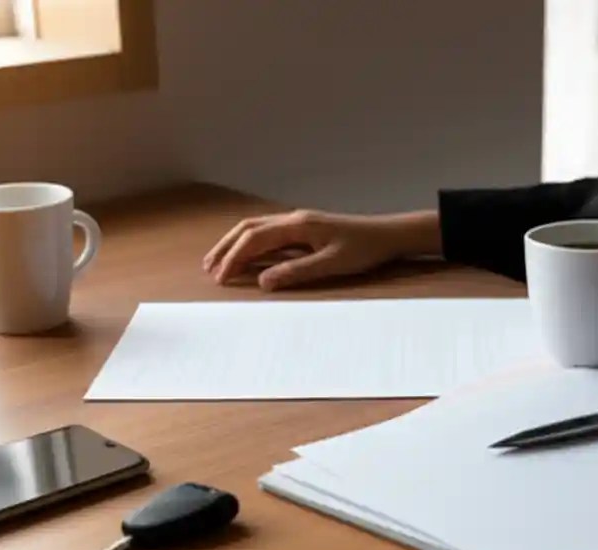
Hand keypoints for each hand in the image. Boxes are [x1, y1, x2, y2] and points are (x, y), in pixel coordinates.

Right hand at [203, 209, 440, 289]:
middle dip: (226, 247)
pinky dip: (251, 243)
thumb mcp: (332, 264)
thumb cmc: (364, 249)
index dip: (234, 258)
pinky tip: (248, 255)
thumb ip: (296, 272)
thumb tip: (263, 282)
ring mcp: (299, 222)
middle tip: (208, 268)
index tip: (220, 278)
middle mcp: (294, 219)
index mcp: (298, 226)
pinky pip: (269, 232)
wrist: (388, 235)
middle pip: (248, 229)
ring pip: (257, 228)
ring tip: (219, 261)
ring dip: (235, 243)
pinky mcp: (305, 228)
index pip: (254, 239)